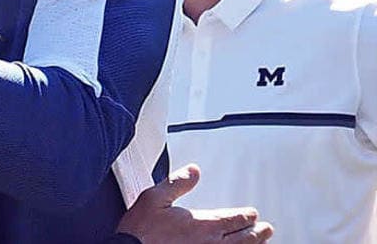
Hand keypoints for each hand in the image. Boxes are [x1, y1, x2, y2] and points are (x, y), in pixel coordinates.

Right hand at [116, 164, 272, 242]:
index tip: (252, 214)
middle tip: (266, 229)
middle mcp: (210, 243)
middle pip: (242, 238)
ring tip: (261, 242)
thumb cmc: (141, 231)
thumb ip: (177, 183)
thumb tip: (193, 171)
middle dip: (256, 232)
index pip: (233, 219)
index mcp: (202, 225)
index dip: (245, 216)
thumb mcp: (154, 198)